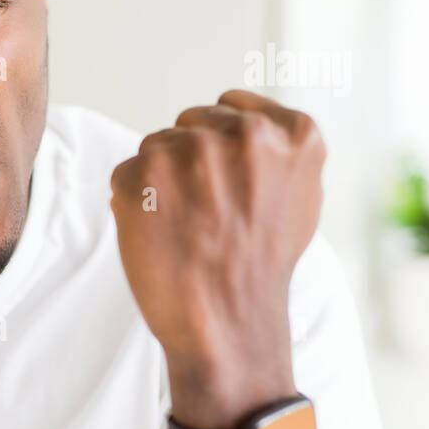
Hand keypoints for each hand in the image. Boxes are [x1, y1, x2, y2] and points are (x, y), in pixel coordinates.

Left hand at [109, 90, 325, 428]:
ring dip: (160, 179)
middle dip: (191, 160)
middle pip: (192, 122)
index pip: (232, 107)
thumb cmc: (259, 265)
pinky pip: (126, 172)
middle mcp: (245, 134)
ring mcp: (191, 151)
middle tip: (206, 213)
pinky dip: (132, 200)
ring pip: (156, 145)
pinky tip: (159, 233)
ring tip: (186, 226)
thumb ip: (277, 148)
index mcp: (292, 135)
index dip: (222, 146)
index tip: (228, 186)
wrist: (225, 321)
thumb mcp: (301, 196)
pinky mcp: (142, 173)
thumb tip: (240, 116)